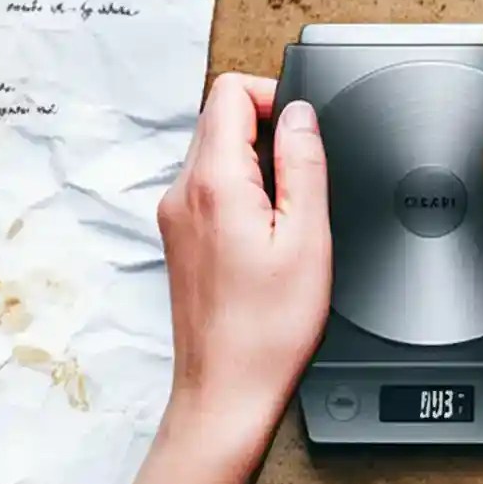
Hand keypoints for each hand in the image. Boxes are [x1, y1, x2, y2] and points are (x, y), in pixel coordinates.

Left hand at [130, 74, 330, 483]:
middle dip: (267, 129)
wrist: (227, 391)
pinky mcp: (178, 237)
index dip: (273, 97)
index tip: (302, 131)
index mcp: (213, 184)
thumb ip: (304, 164)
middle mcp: (181, 193)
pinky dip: (242, 191)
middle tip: (302, 179)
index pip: (230, 92)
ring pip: (215, 152)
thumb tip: (301, 115)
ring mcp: (174, 216)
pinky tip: (268, 236)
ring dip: (256, 163)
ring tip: (287, 216)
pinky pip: (209, 187)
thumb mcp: (308, 237)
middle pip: (219, 117)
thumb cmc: (268, 330)